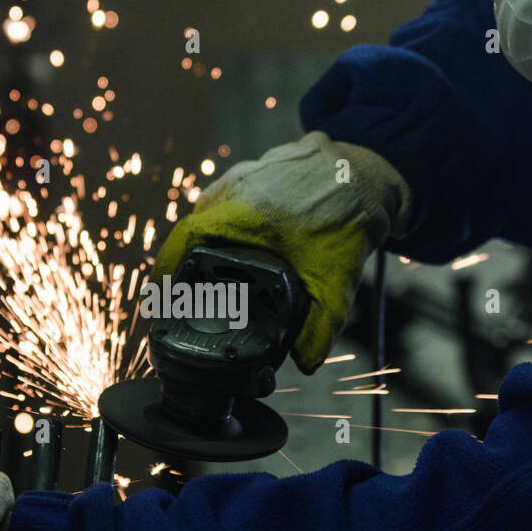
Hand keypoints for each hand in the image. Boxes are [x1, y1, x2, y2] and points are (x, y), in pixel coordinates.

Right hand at [153, 131, 410, 372]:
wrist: (373, 174)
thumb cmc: (351, 218)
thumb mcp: (335, 279)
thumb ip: (321, 326)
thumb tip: (306, 363)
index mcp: (241, 209)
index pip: (185, 239)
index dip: (166, 269)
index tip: (157, 296)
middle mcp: (236, 184)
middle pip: (196, 228)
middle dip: (189, 262)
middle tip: (188, 295)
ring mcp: (246, 171)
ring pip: (214, 210)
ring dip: (211, 241)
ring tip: (214, 273)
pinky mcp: (258, 167)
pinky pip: (232, 196)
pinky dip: (231, 222)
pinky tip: (244, 244)